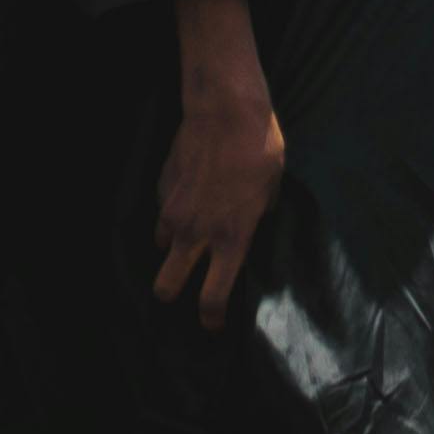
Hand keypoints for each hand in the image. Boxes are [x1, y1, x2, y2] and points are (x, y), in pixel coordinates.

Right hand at [149, 0, 284, 331]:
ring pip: (161, 247)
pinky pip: (163, 211)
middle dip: (171, 294)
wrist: (225, 109)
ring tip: (187, 232)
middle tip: (181, 289)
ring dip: (172, 246)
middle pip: (167, 286)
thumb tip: (247, 227)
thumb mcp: (271, 191)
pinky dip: (172, 211)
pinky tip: (188, 192)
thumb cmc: (260, 149)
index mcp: (231, 240)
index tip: (212, 324)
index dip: (211, 318)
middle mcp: (196, 233)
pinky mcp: (161, 187)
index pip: (213, 297)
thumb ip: (255, 218)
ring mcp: (173, 210)